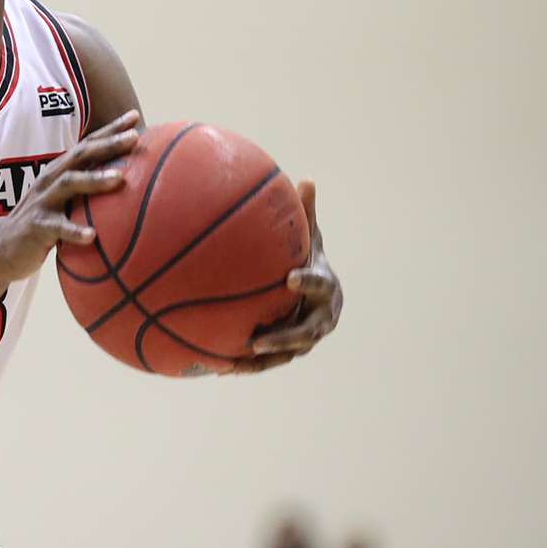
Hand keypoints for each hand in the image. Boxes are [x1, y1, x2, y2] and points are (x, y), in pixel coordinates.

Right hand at [0, 110, 141, 281]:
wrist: (0, 252)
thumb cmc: (42, 226)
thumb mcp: (63, 204)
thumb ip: (87, 194)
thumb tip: (128, 190)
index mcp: (58, 173)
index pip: (86, 145)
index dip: (109, 130)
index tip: (134, 116)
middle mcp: (49, 181)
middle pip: (80, 156)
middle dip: (107, 144)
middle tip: (134, 137)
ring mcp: (41, 203)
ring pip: (68, 185)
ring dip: (94, 180)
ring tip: (119, 179)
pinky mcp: (35, 228)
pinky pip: (57, 228)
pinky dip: (74, 231)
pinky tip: (93, 236)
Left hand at [230, 179, 340, 373]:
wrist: (320, 295)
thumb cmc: (309, 259)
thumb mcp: (311, 238)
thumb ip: (306, 215)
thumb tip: (306, 179)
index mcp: (326, 289)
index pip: (319, 286)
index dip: (308, 284)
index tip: (291, 279)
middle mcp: (320, 319)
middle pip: (306, 333)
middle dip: (283, 338)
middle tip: (258, 340)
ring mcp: (306, 339)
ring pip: (285, 354)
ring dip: (262, 361)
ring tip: (236, 363)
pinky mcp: (289, 352)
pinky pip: (268, 362)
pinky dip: (248, 367)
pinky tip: (219, 369)